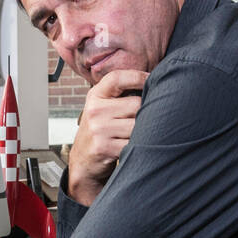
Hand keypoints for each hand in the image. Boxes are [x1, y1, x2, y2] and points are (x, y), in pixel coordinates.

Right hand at [66, 69, 147, 205]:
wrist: (83, 161)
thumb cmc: (100, 131)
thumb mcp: (102, 108)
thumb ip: (120, 95)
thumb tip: (154, 82)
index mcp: (95, 96)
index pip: (117, 78)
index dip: (138, 76)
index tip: (151, 79)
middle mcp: (95, 110)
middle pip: (135, 104)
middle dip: (143, 112)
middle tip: (141, 120)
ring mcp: (98, 129)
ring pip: (138, 124)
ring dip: (142, 131)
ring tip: (134, 134)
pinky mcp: (104, 147)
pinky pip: (133, 142)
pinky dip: (137, 145)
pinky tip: (130, 146)